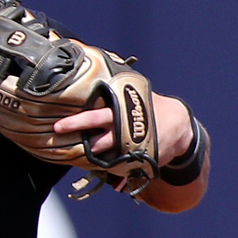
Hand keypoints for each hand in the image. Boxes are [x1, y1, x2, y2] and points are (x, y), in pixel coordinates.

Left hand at [50, 95, 191, 162]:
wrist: (179, 124)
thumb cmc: (149, 106)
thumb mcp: (132, 94)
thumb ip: (113, 93)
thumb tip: (91, 68)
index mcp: (120, 112)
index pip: (93, 117)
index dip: (75, 122)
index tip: (58, 126)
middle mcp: (123, 131)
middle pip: (97, 142)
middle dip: (81, 147)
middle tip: (66, 149)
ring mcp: (131, 149)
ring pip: (106, 159)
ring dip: (94, 160)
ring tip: (86, 157)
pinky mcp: (138, 161)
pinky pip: (119, 170)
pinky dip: (110, 170)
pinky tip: (104, 166)